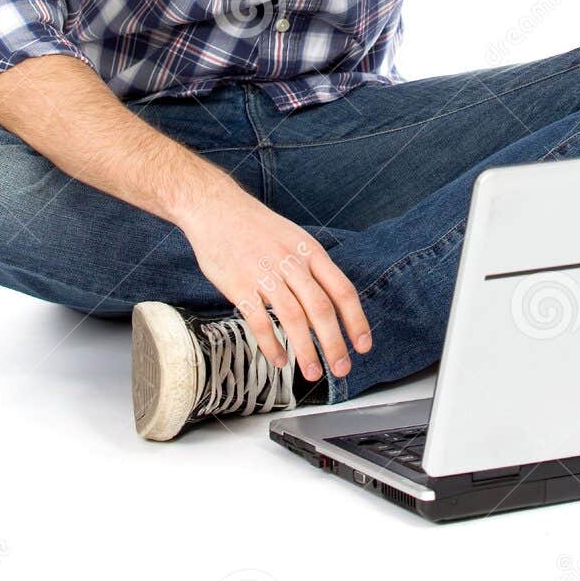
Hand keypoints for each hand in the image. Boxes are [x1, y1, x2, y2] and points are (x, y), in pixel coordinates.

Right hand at [178, 180, 371, 382]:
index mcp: (310, 251)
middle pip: (321, 308)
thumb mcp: (293, 239)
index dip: (356, 321)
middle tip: (342, 369)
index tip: (363, 346)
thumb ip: (311, 272)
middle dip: (334, 344)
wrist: (216, 207)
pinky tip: (278, 360)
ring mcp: (264, 274)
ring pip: (293, 318)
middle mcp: (291, 262)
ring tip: (313, 373)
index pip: (342, 290)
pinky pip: (259, 321)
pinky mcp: (238, 285)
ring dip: (306, 350)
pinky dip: (271, 345)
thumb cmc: (257, 227)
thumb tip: (326, 313)